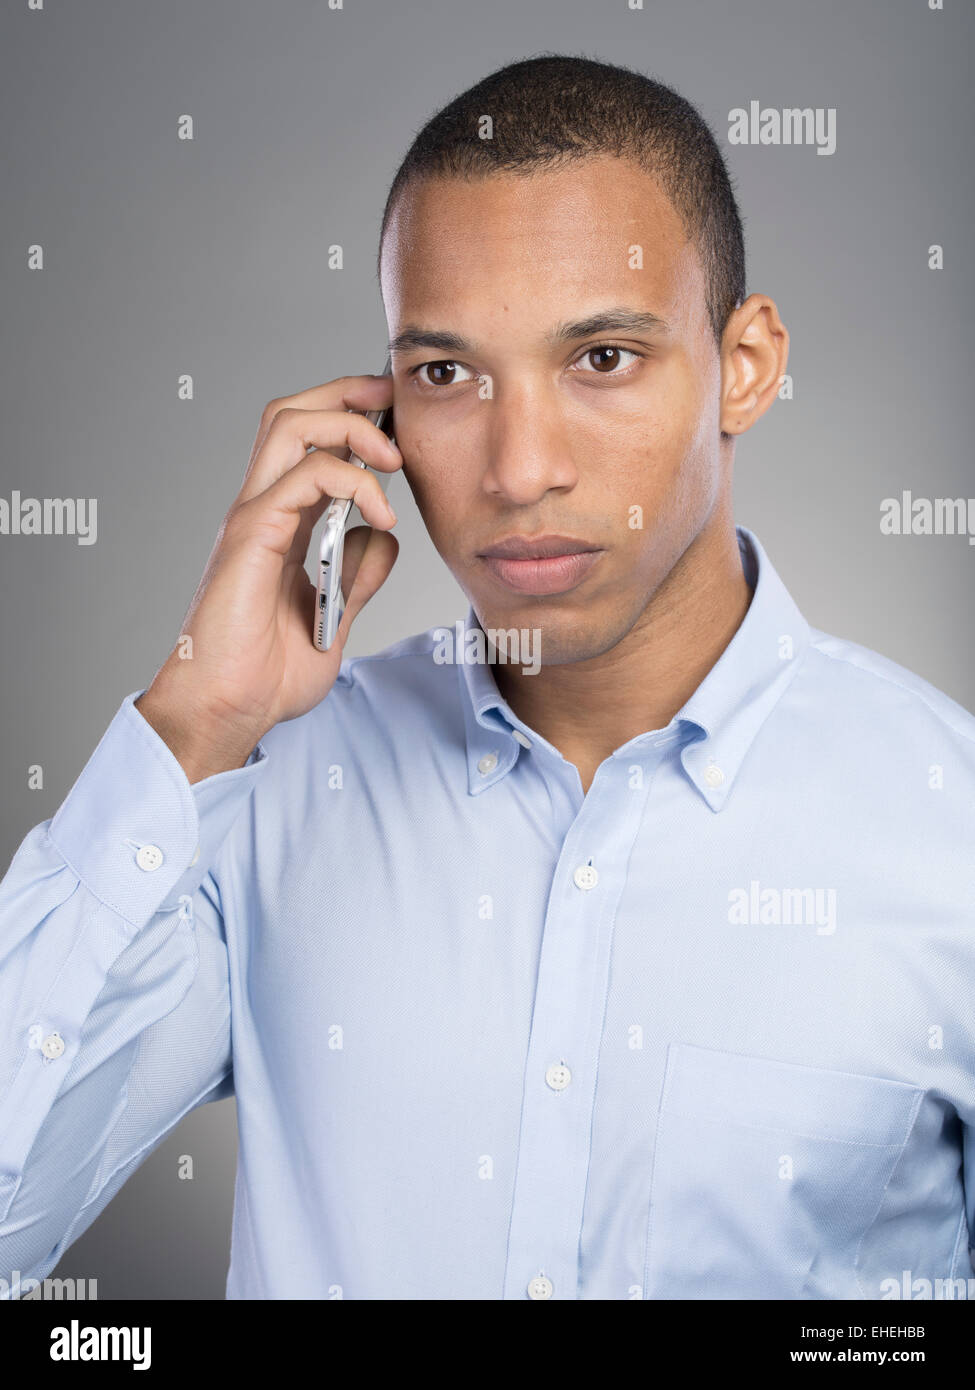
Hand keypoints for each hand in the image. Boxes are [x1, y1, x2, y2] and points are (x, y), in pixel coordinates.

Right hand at [136, 373, 401, 780]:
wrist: (227, 712)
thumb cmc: (265, 676)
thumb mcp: (332, 619)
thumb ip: (358, 576)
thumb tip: (385, 538)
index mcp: (279, 524)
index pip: (307, 443)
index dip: (349, 416)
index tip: (395, 419)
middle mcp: (261, 510)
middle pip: (292, 414)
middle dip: (346, 393)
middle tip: (394, 402)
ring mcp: (252, 518)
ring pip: (290, 425)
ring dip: (350, 425)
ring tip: (392, 457)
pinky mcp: (251, 537)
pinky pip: (302, 478)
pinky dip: (351, 480)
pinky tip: (381, 513)